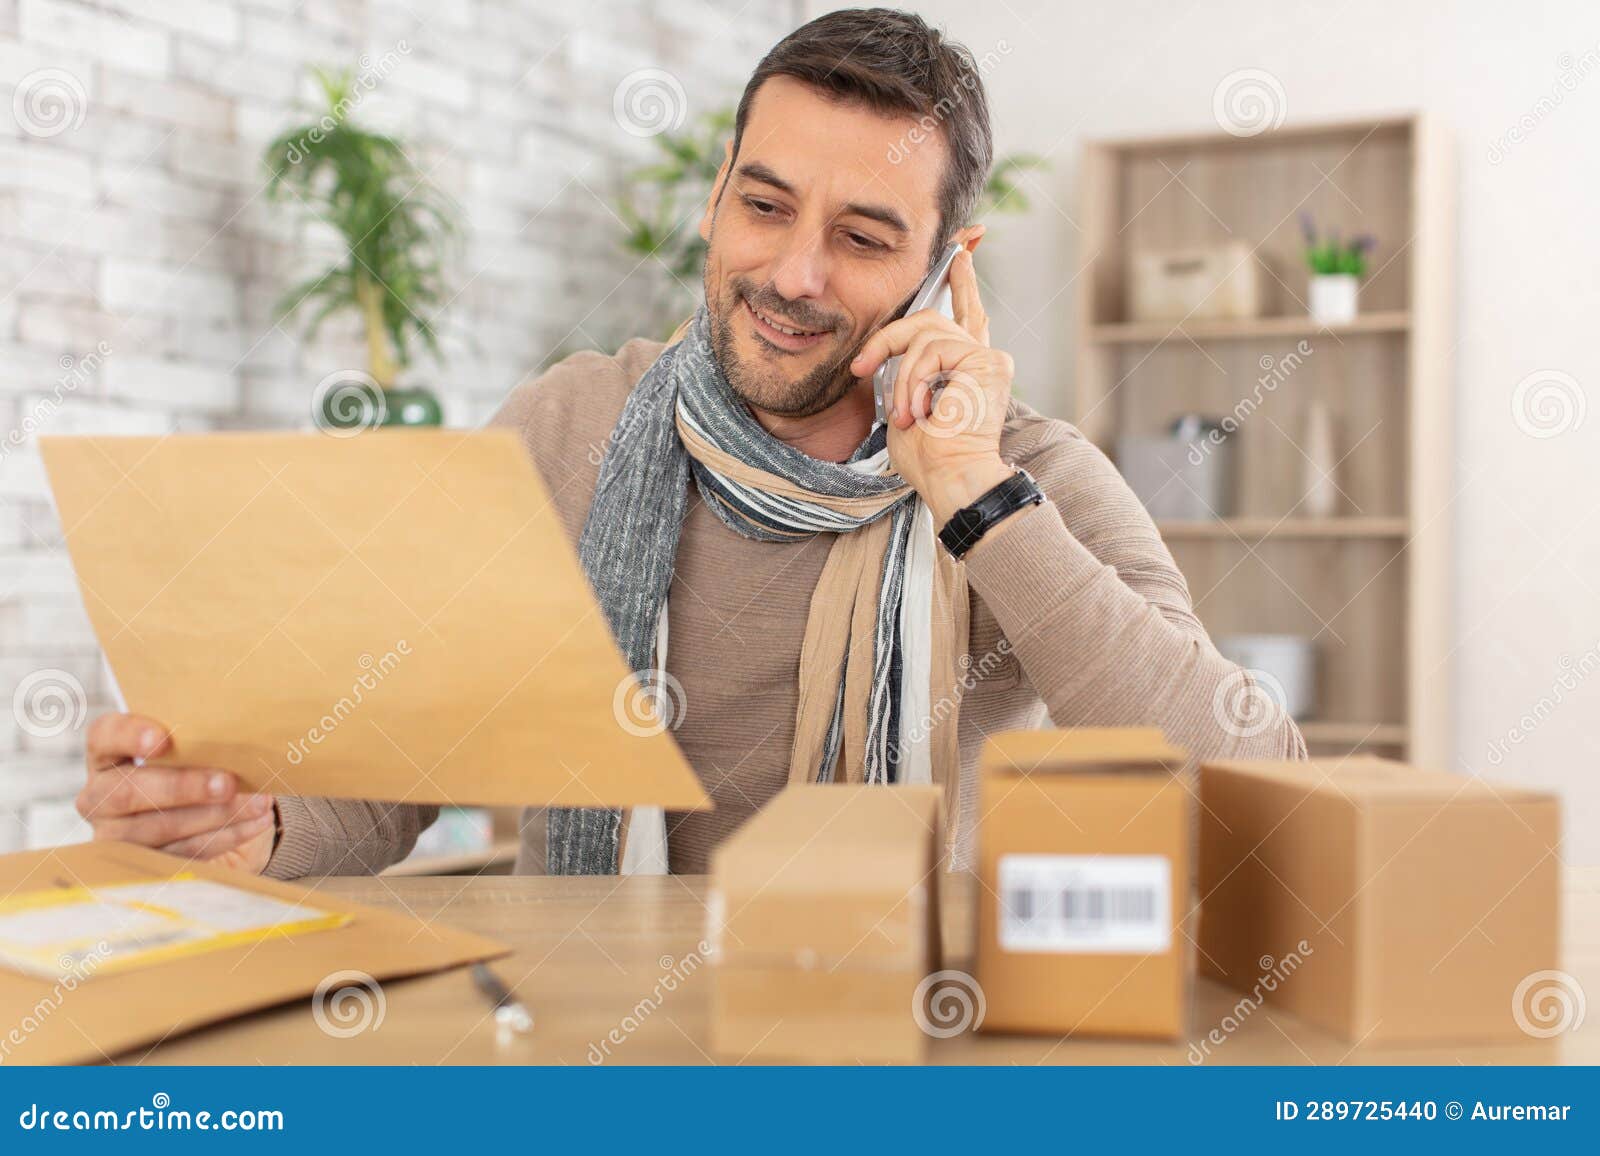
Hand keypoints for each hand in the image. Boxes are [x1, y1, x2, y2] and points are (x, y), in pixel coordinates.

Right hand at [77, 713, 275, 873]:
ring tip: (258, 803)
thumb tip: (241, 732)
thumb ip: (200, 738)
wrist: (209, 810)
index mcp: (107, 754)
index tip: (163, 740)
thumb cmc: (198, 765)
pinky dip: (226, 836)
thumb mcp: (194, 746)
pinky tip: (256, 821)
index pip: (104, 736)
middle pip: (127, 792)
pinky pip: (184, 853)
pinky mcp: (144, 863)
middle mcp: (100, 796)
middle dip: (183, 787)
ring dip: (215, 816)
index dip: (130, 736)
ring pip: (158, 829)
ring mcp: (115, 834)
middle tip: (227, 783)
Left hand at [850, 245, 1016, 525]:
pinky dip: (914, 380)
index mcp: (965, 367)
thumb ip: (904, 372)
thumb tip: (879, 355)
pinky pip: (932, 348)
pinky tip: (920, 410)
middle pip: (928, 317)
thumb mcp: (903, 404)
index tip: (962, 249)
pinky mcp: (987, 361)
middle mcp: (981, 357)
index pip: (965, 313)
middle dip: (888, 338)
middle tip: (861, 366)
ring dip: (901, 375)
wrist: (950, 478)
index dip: (963, 279)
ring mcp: (987, 357)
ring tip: (904, 414)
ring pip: (924, 333)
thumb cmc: (928, 457)